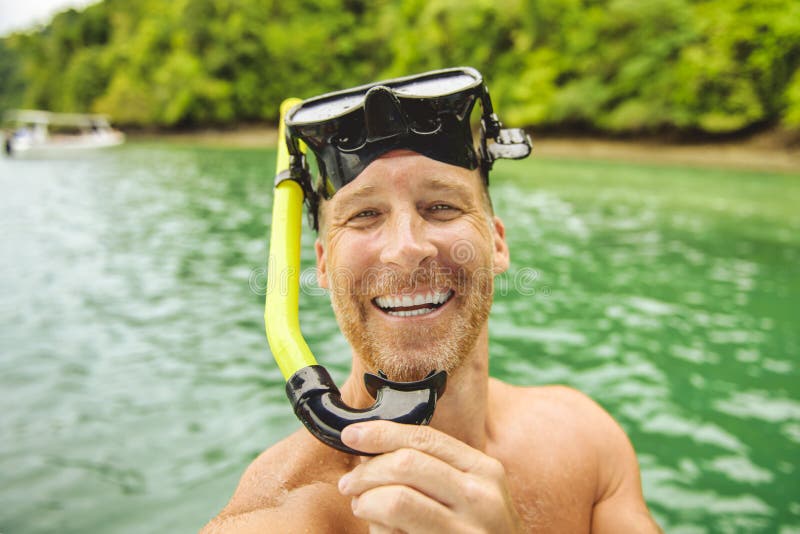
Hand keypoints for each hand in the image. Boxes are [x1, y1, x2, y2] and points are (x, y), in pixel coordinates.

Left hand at [337, 420, 522, 533]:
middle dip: (367, 470)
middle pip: (406, 464)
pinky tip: (381, 530)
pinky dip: (378, 530)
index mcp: (484, 470)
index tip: (352, 434)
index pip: (424, 438)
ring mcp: (466, 531)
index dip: (382, 433)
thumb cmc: (479, 530)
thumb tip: (373, 447)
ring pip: (396, 500)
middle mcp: (480, 497)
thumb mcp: (471, 492)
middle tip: (350, 483)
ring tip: (362, 507)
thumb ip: (433, 467)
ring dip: (367, 501)